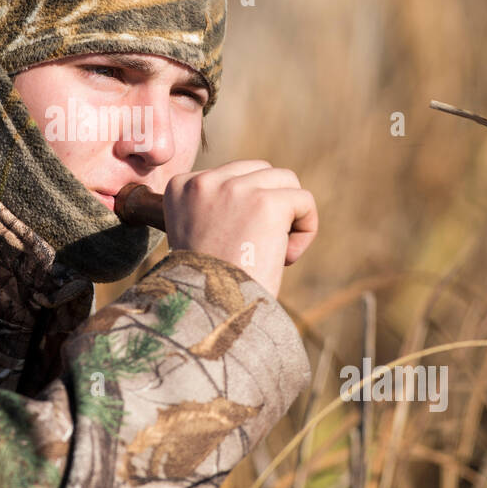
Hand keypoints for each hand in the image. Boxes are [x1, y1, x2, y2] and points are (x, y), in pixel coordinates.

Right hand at [162, 160, 317, 296]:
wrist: (210, 315)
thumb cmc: (205, 287)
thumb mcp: (198, 233)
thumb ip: (218, 206)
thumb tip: (259, 191)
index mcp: (181, 186)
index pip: (231, 176)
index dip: (244, 210)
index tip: (233, 244)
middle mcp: (204, 181)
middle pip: (260, 172)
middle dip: (270, 206)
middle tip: (258, 248)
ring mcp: (235, 189)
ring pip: (285, 181)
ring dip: (289, 215)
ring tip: (275, 252)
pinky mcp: (266, 202)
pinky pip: (304, 200)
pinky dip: (306, 229)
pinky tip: (286, 258)